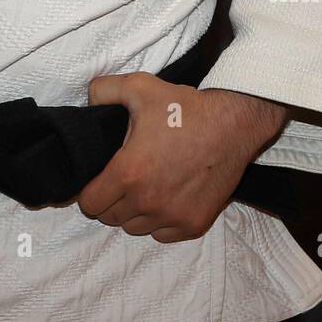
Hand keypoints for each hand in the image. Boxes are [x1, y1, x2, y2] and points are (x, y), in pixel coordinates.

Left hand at [76, 74, 289, 241]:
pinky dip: (159, 221)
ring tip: (145, 187)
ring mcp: (172, 216)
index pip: (90, 204)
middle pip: (111, 218)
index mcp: (128, 173)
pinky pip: (162, 235)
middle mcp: (148, 201)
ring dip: (135, 212)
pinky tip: (165, 197)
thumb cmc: (185, 107)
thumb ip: (103, 90)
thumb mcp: (139, 87)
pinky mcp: (194, 224)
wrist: (233, 123)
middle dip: (111, 200)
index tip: (98, 180)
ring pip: (136, 228)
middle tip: (122, 180)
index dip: (89, 192)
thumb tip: (88, 99)